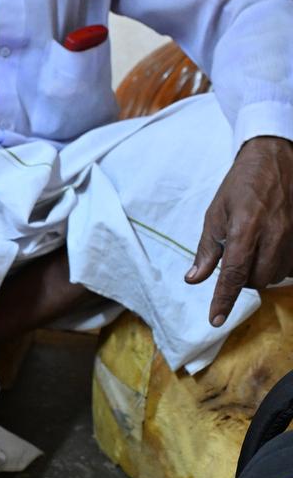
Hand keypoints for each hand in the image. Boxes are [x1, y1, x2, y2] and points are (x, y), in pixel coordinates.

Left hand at [186, 137, 292, 324]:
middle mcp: (274, 234)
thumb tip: (194, 279)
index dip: (224, 300)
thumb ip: (207, 249)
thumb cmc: (241, 185)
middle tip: (236, 258)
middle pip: (257, 280)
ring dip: (261, 271)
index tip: (215, 319)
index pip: (234, 274)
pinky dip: (279, 265)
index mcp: (246, 228)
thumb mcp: (215, 213)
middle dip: (242, 278)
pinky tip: (270, 250)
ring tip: (254, 249)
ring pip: (276, 276)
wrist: (274, 159)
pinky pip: (292, 266)